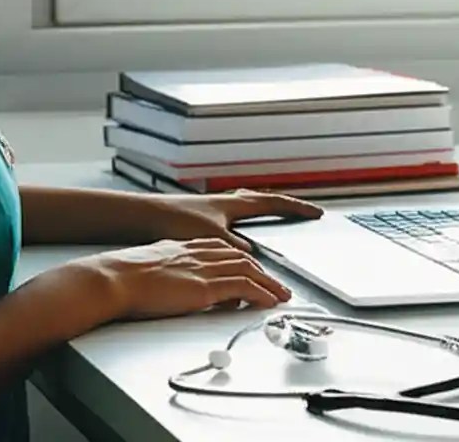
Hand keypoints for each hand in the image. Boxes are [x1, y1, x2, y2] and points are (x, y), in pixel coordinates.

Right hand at [84, 238, 293, 318]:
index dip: (242, 260)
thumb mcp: (154, 266)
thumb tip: (185, 285)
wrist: (113, 278)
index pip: (224, 249)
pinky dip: (261, 293)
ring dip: (269, 284)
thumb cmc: (122, 276)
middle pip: (242, 259)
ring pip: (249, 271)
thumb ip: (174, 271)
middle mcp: (199, 253)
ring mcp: (203, 268)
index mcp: (186, 247)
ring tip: (281, 295)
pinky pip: (243, 287)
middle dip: (262, 272)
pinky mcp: (204, 286)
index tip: (253, 269)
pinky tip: (268, 301)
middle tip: (276, 284)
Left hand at [156, 189, 323, 250]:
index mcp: (232, 205)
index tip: (316, 213)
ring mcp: (213, 208)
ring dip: (262, 209)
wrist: (142, 216)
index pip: (273, 203)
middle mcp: (225, 202)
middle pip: (262, 200)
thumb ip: (235, 248)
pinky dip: (242, 221)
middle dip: (284, 206)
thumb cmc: (174, 220)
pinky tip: (238, 232)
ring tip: (275, 214)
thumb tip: (253, 258)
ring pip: (246, 205)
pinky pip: (232, 216)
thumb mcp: (211, 237)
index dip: (296, 209)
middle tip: (302, 211)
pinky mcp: (201, 218)